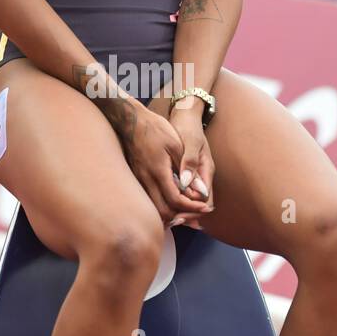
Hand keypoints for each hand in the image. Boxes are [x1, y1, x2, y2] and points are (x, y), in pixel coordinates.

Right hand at [119, 105, 214, 227]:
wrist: (131, 121)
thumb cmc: (156, 129)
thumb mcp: (176, 144)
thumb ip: (187, 168)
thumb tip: (199, 190)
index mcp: (158, 171)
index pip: (175, 200)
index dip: (192, 206)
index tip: (205, 206)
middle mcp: (146, 180)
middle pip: (163, 211)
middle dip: (181, 215)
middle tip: (197, 211)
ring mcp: (139, 181)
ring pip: (154, 208)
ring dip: (171, 213)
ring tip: (188, 209)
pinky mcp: (136, 180)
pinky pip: (149, 201)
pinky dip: (162, 206)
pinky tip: (173, 201)